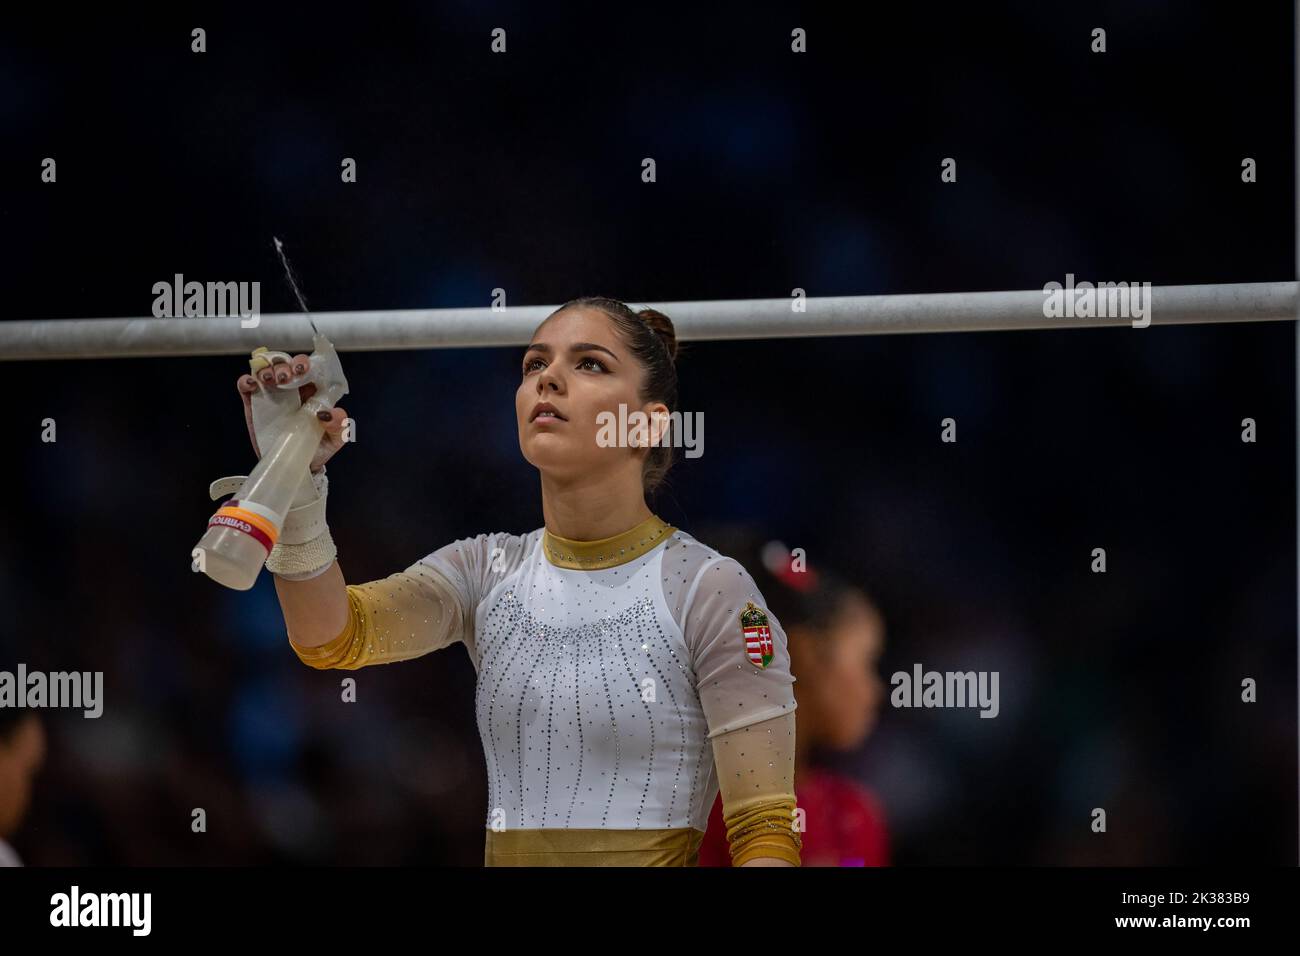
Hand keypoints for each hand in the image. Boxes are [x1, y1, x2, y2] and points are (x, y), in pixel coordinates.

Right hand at [236, 352, 349, 473]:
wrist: (295, 468)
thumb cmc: (318, 448)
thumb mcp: (335, 438)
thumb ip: (338, 424)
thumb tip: (328, 413)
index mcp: (314, 392)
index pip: (311, 369)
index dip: (306, 364)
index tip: (303, 370)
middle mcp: (293, 389)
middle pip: (287, 365)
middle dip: (286, 365)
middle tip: (286, 377)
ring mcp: (272, 395)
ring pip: (267, 370)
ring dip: (267, 369)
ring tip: (270, 379)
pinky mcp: (255, 405)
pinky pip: (247, 387)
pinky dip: (246, 381)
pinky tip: (251, 384)